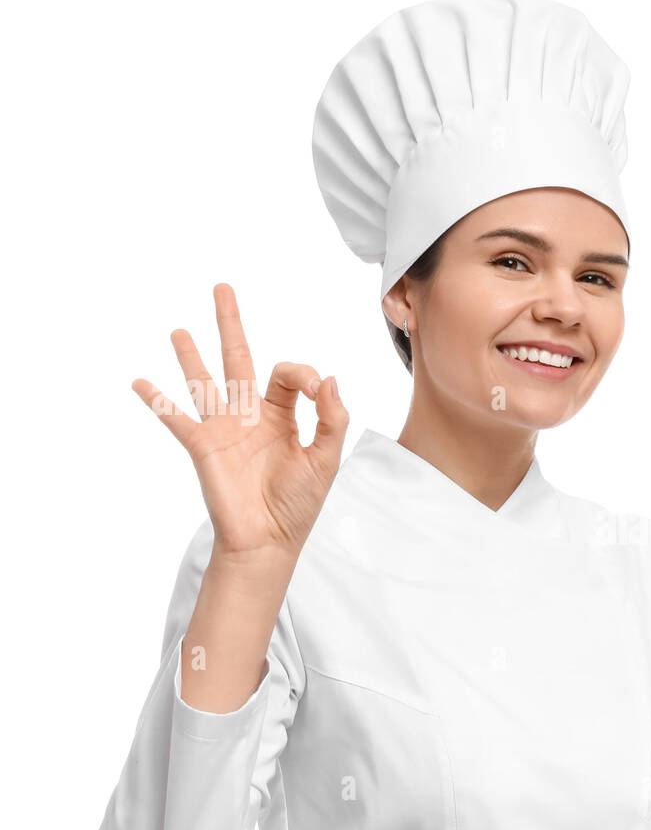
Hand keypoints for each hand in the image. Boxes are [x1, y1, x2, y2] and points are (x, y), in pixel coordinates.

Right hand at [132, 282, 349, 562]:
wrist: (270, 540)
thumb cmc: (300, 503)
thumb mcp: (326, 458)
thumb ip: (332, 418)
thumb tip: (329, 378)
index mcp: (283, 416)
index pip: (286, 374)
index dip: (302, 372)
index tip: (314, 388)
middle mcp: (250, 415)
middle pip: (238, 359)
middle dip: (231, 324)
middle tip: (222, 289)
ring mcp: (223, 429)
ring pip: (204, 381)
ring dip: (190, 355)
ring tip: (178, 330)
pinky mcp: (203, 446)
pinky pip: (176, 418)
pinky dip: (157, 400)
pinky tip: (139, 382)